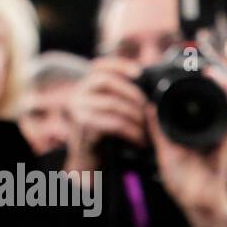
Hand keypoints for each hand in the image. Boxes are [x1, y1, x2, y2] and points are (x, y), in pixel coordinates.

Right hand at [64, 56, 147, 173]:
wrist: (90, 161)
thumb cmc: (106, 134)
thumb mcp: (112, 111)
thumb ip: (122, 96)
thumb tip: (149, 82)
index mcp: (87, 86)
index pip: (99, 66)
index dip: (119, 65)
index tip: (139, 72)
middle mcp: (78, 94)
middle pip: (105, 80)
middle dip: (131, 92)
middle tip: (147, 108)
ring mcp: (78, 110)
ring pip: (111, 103)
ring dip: (135, 116)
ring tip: (147, 129)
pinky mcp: (84, 128)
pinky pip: (113, 124)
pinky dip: (132, 132)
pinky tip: (140, 140)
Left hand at [147, 67, 226, 226]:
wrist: (197, 204)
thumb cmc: (184, 183)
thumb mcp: (164, 150)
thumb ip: (158, 129)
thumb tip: (147, 107)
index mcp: (200, 129)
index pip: (205, 99)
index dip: (202, 81)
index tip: (190, 65)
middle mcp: (216, 129)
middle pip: (224, 95)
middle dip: (218, 75)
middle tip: (205, 59)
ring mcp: (225, 134)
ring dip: (225, 82)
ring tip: (213, 69)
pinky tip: (220, 84)